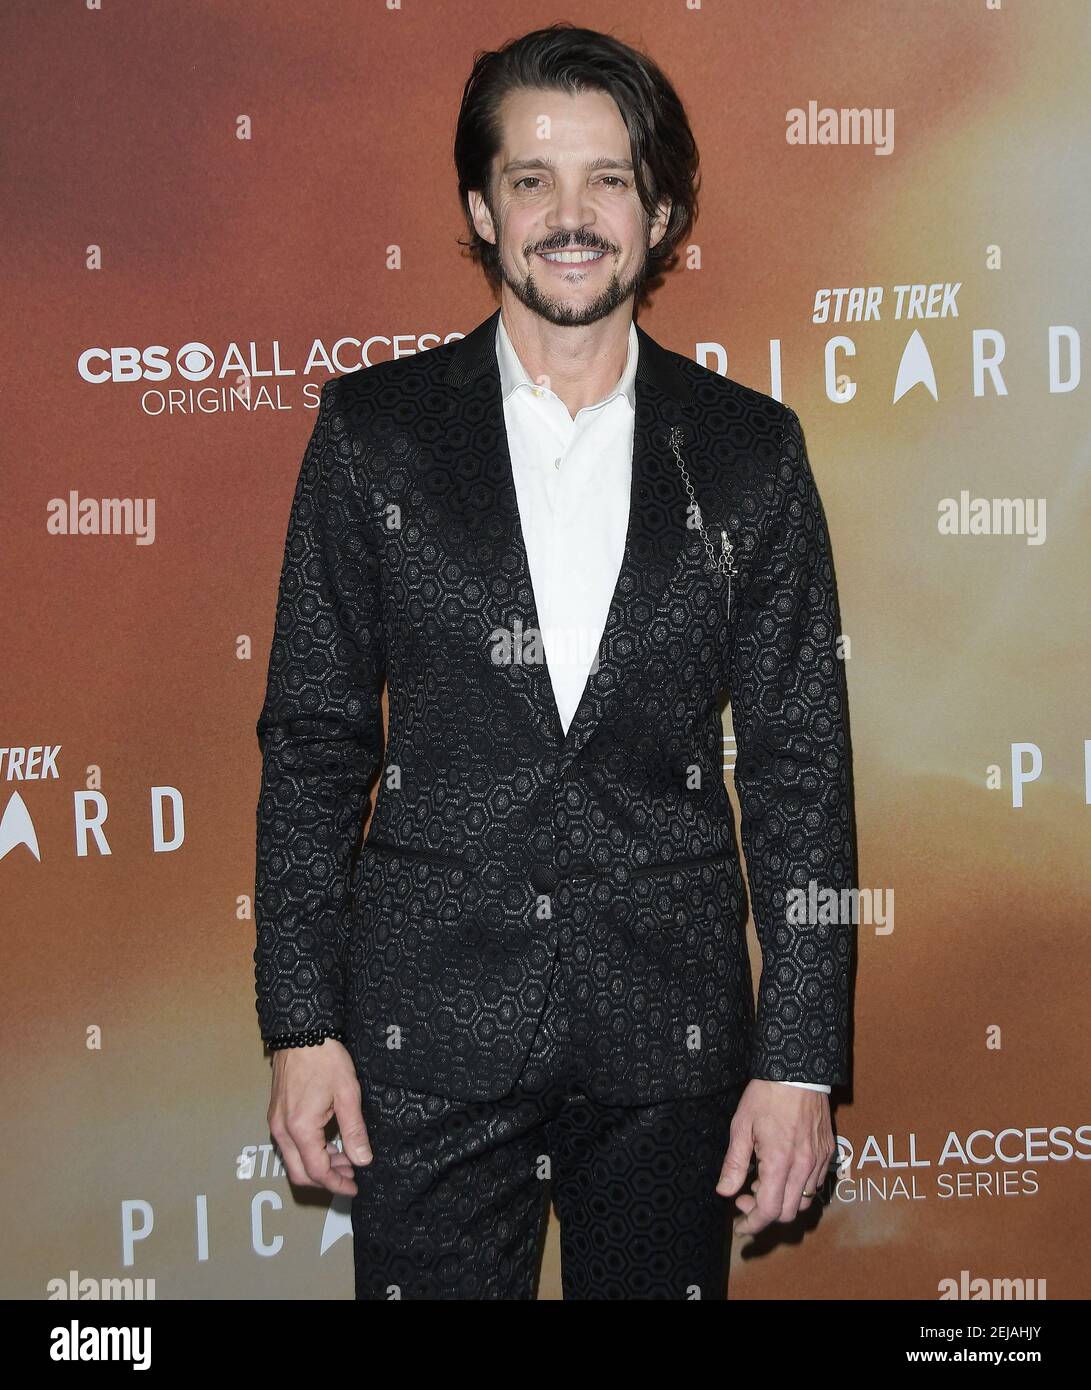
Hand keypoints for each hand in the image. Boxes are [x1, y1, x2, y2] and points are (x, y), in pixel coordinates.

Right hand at [267, 1038, 372, 1196]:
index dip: (336, 1184)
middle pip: (299, 1173)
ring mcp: (275, 1122)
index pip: (317, 1171)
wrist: (302, 1033)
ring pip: (293, 1160)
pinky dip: (308, 1152)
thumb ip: (354, 1130)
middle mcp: (282, 1130)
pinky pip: (289, 1146)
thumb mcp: (347, 1094)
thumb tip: (362, 1160)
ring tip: (345, 1158)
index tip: (353, 1187)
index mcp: (300, 1128)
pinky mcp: (276, 1114)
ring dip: (317, 1165)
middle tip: (350, 1175)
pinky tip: (328, 1143)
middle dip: (326, 1179)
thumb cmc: (325, 1060)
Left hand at [716, 1079, 834, 1235]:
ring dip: (782, 1202)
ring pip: (804, 1201)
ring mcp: (819, 1160)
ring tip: (762, 1182)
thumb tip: (725, 1191)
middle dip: (764, 1213)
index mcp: (780, 1161)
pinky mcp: (828, 1152)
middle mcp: (804, 1166)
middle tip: (745, 1197)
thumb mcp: (741, 1126)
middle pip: (787, 1212)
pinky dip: (798, 1188)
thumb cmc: (766, 1095)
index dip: (752, 1224)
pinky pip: (816, 1184)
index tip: (740, 1227)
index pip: (768, 1210)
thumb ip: (734, 1163)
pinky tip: (782, 1172)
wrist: (797, 1071)